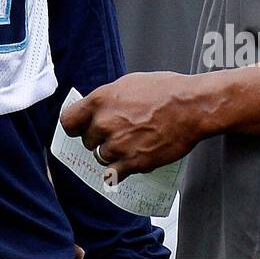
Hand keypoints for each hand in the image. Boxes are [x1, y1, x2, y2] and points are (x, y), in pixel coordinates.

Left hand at [60, 72, 211, 181]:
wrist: (191, 107)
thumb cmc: (165, 91)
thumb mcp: (128, 84)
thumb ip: (107, 100)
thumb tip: (97, 110)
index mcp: (100, 100)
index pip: (68, 120)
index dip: (75, 126)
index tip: (81, 128)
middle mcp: (105, 123)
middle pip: (87, 141)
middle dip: (98, 139)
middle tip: (115, 134)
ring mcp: (118, 145)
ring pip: (100, 157)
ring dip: (111, 154)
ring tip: (128, 146)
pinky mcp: (134, 162)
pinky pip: (114, 174)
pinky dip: (119, 172)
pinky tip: (127, 164)